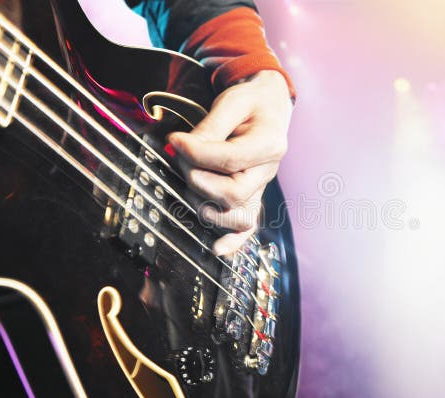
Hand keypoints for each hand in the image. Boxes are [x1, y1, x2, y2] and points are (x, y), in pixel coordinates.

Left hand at [168, 70, 292, 254]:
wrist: (268, 105)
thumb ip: (210, 127)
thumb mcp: (232, 102)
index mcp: (270, 143)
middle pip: (233, 193)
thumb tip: (183, 147)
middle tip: (180, 158)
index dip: (197, 153)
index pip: (230, 159)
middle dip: (198, 178)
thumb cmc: (250, 102)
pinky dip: (234, 241)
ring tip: (189, 182)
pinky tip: (218, 249)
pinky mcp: (252, 196)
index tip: (174, 140)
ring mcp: (261, 187)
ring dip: (205, 204)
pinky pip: (248, 226)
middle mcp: (268, 171)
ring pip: (237, 214)